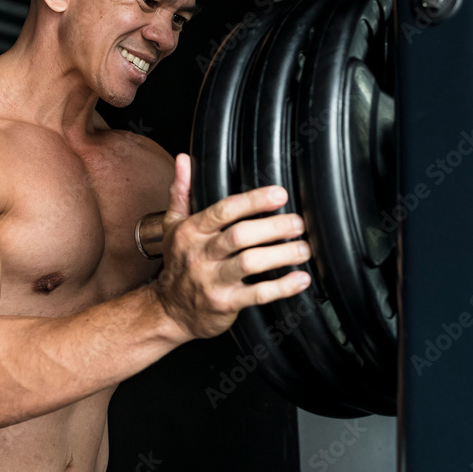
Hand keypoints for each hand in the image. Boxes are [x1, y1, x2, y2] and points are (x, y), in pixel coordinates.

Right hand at [154, 153, 311, 339]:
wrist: (169, 311)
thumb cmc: (177, 264)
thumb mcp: (172, 226)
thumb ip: (181, 192)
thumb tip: (184, 160)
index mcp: (191, 232)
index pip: (223, 211)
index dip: (253, 201)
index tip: (279, 194)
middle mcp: (201, 255)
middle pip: (239, 235)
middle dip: (273, 227)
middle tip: (298, 223)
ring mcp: (212, 281)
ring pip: (250, 263)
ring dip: (281, 254)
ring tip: (303, 248)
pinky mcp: (225, 304)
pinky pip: (257, 295)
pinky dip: (282, 287)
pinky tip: (300, 279)